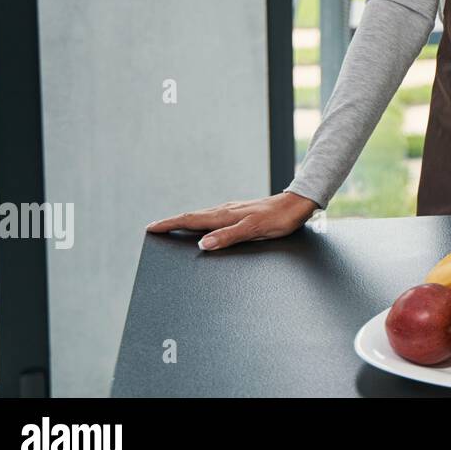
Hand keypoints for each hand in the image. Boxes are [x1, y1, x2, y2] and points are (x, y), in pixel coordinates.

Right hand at [145, 192, 319, 249]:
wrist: (298, 204)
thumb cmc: (279, 218)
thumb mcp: (254, 230)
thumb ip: (228, 237)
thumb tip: (202, 244)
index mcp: (225, 215)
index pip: (191, 220)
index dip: (170, 224)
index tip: (152, 228)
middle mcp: (227, 211)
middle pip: (193, 217)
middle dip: (173, 223)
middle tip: (155, 228)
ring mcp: (234, 210)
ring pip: (204, 216)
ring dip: (187, 221)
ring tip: (173, 227)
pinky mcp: (242, 212)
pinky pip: (215, 217)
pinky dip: (202, 221)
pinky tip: (206, 226)